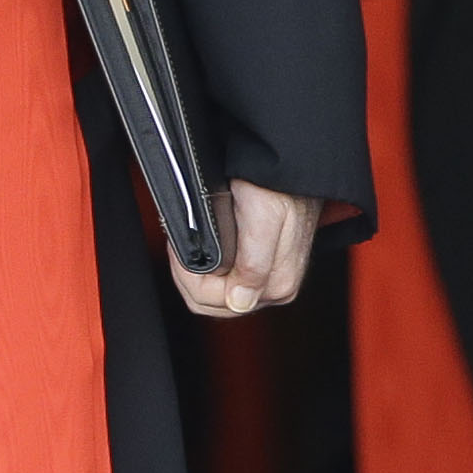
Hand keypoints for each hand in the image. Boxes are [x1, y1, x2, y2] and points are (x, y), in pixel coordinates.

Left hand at [170, 182, 317, 316]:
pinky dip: (208, 269)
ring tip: (190, 247)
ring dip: (197, 274)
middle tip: (181, 248)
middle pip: (214, 304)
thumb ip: (254, 264)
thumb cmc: (280, 185)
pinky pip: (225, 282)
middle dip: (190, 278)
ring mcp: (268, 279)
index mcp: (277, 284)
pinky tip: (205, 249)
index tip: (180, 251)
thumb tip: (239, 303)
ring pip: (216, 295)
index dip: (189, 277)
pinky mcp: (263, 268)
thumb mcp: (264, 218)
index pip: (214, 302)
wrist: (293, 169)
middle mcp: (275, 287)